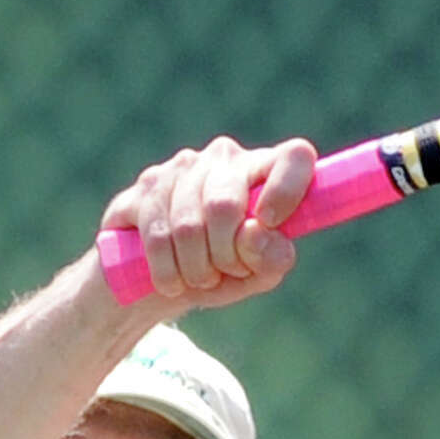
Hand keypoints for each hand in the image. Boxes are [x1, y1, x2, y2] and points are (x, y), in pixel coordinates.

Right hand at [98, 135, 316, 306]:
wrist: (160, 280)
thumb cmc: (221, 271)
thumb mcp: (255, 274)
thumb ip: (271, 259)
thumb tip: (256, 235)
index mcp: (264, 171)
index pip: (295, 157)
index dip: (287, 189)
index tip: (269, 225)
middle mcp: (224, 157)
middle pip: (225, 204)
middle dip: (225, 257)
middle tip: (224, 273)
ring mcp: (180, 167)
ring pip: (188, 226)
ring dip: (196, 270)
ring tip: (198, 279)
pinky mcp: (144, 187)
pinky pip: (157, 236)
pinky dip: (168, 273)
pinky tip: (172, 282)